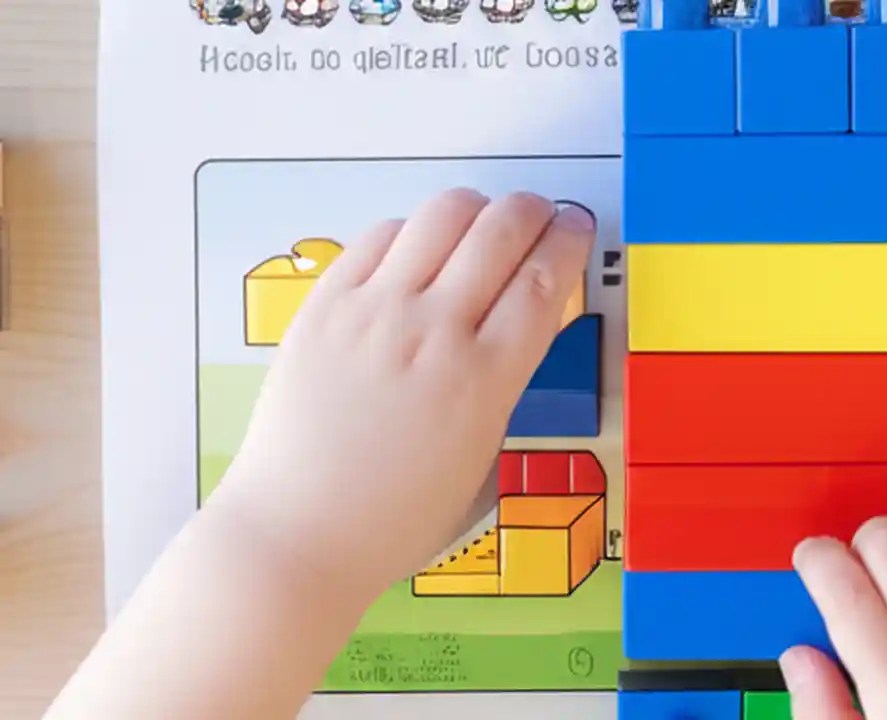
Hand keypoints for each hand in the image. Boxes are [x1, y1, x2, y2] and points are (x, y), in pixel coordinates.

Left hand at [210, 189, 595, 595]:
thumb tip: (511, 324)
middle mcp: (433, 332)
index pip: (543, 281)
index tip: (576, 228)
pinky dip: (412, 230)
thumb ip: (500, 384)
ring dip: (477, 208)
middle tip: (539, 214)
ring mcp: (375, 312)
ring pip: (443, 215)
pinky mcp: (325, 305)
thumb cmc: (394, 519)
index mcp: (483, 380)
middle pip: (502, 231)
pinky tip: (419, 248)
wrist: (297, 532)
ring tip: (481, 222)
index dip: (568, 242)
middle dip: (533, 210)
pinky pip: (379, 236)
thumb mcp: (480, 456)